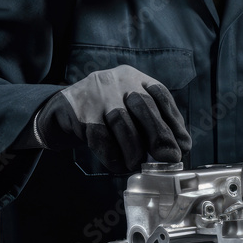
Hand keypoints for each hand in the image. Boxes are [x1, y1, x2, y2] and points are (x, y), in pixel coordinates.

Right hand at [35, 64, 190, 171]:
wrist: (58, 112)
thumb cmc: (103, 116)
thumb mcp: (128, 112)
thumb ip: (152, 125)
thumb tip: (180, 147)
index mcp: (133, 78)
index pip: (160, 95)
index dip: (174, 121)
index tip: (184, 145)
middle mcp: (116, 81)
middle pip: (145, 106)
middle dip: (160, 135)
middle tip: (169, 158)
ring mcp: (96, 94)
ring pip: (122, 123)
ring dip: (134, 149)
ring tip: (136, 164)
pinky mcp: (79, 111)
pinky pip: (100, 137)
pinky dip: (112, 154)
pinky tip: (118, 164)